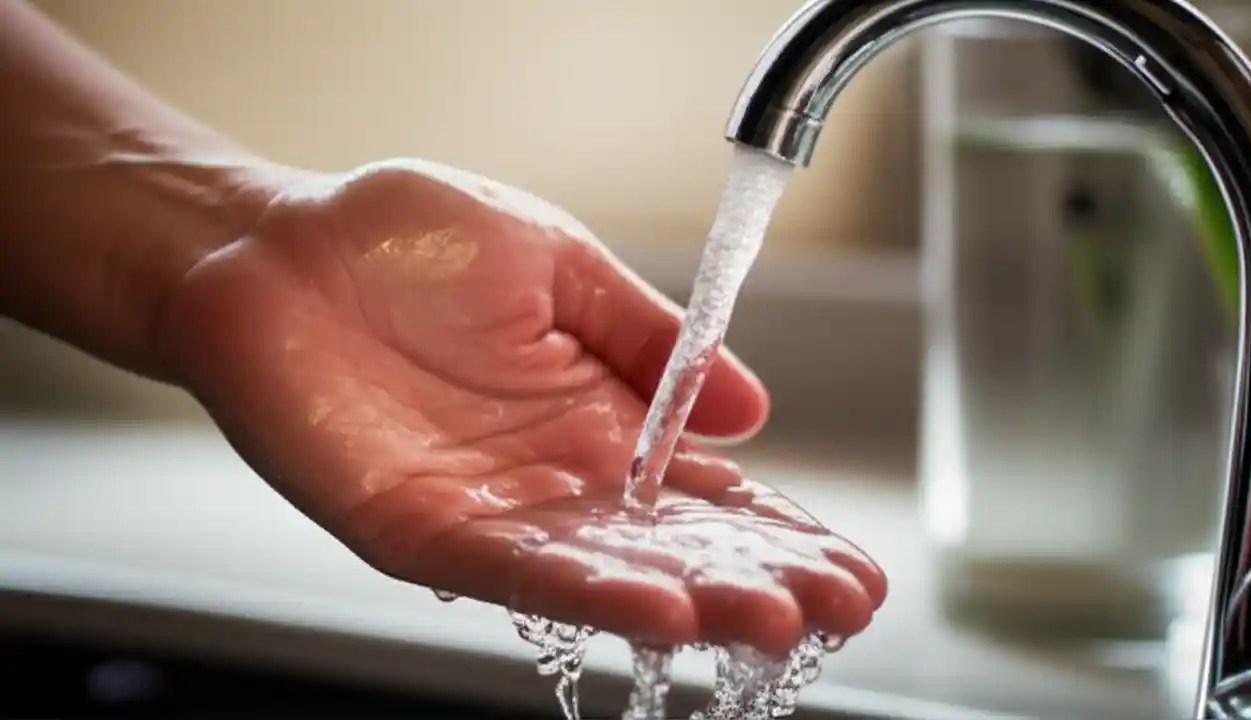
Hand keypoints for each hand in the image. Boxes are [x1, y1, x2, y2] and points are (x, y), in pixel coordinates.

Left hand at [159, 159, 885, 654]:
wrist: (274, 246)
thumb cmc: (407, 241)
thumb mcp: (559, 262)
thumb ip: (649, 339)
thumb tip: (756, 409)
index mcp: (599, 414)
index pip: (707, 489)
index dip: (780, 527)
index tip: (853, 562)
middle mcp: (557, 479)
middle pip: (676, 547)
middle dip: (762, 578)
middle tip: (843, 608)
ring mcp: (493, 512)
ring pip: (609, 573)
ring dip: (694, 601)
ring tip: (775, 621)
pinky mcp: (422, 531)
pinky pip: (515, 570)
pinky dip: (589, 592)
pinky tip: (663, 610)